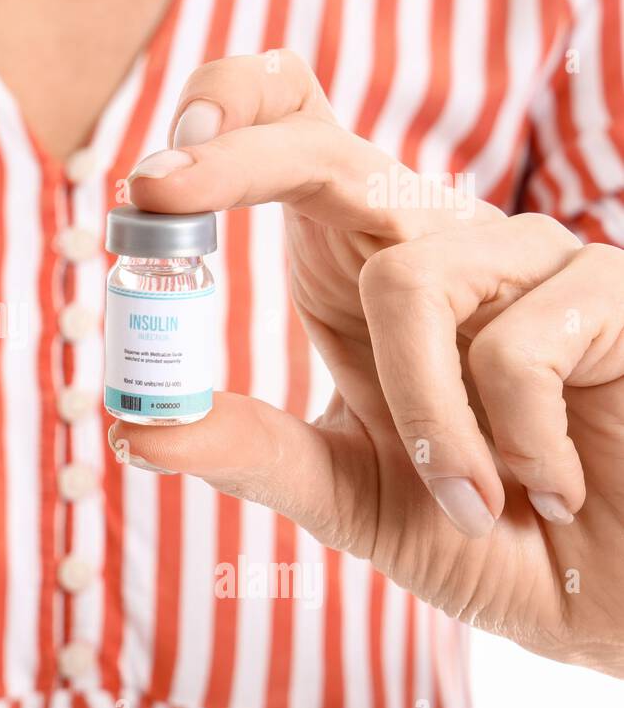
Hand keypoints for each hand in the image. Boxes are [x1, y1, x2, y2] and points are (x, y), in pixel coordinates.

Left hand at [119, 50, 623, 675]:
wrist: (608, 587)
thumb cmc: (481, 531)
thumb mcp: (346, 491)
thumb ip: (250, 452)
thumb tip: (132, 426)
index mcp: (356, 268)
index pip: (295, 141)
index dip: (228, 120)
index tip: (145, 176)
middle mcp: (432, 240)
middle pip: (324, 147)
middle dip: (235, 162)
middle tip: (149, 191)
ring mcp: (522, 255)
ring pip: (408, 281)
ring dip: (420, 417)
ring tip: (469, 499)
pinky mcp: (606, 288)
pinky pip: (512, 347)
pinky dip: (506, 441)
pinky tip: (552, 488)